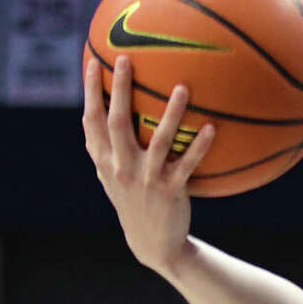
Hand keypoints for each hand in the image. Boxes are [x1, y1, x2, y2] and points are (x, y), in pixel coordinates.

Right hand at [83, 52, 216, 272]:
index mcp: (105, 162)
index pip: (91, 121)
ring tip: (182, 87)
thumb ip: (106, 148)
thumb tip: (99, 112)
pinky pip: (187, 164)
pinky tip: (212, 128)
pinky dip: (199, 146)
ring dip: (171, 114)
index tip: (92, 61)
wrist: (153, 244)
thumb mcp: (112, 176)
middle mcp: (122, 168)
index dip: (90, 92)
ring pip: (158, 141)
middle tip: (126, 59)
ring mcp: (146, 179)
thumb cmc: (133, 202)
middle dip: (120, 90)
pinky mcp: (170, 191)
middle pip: (117, 123)